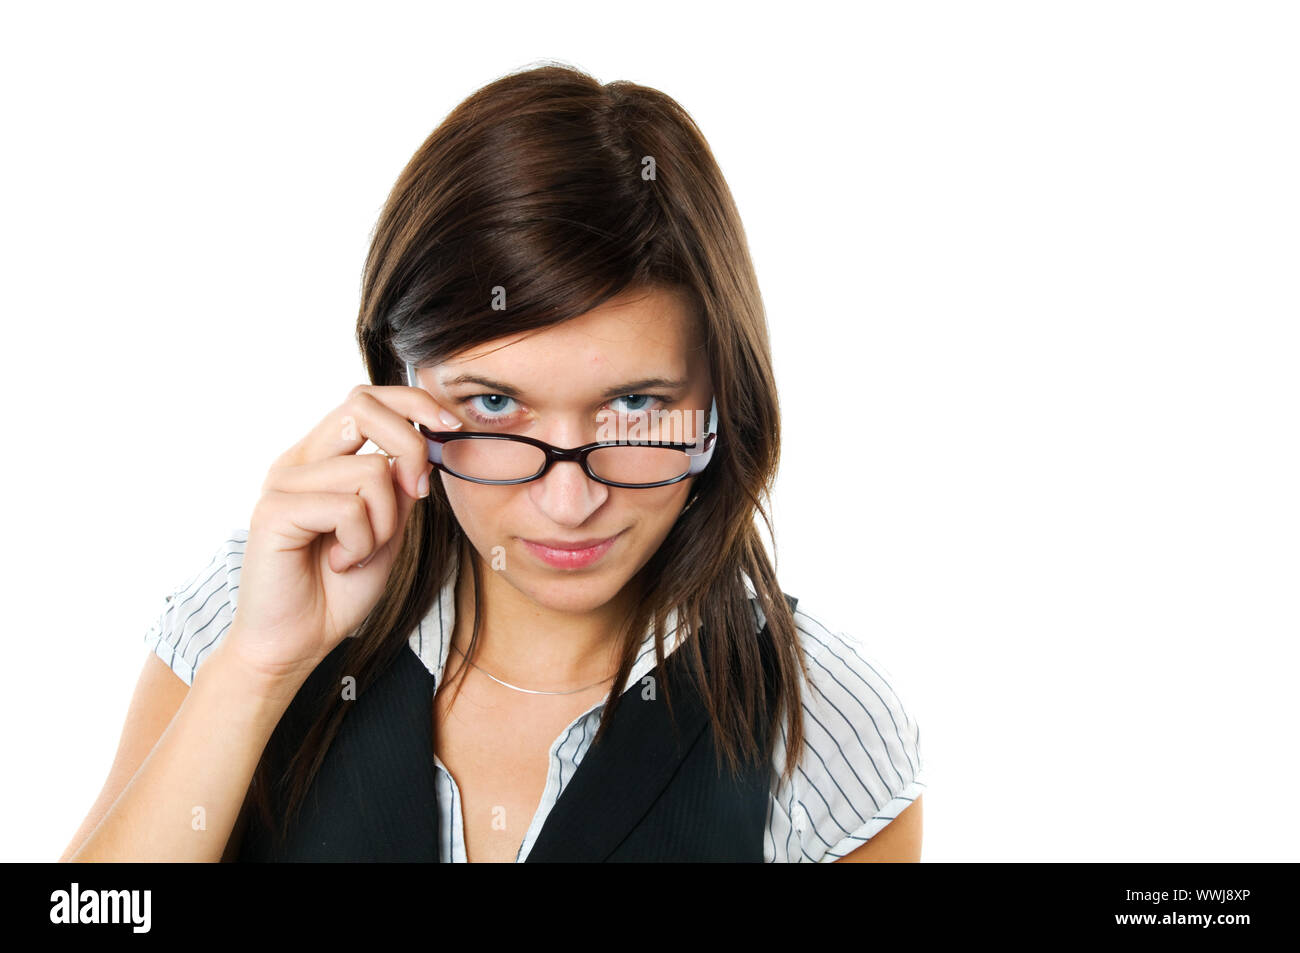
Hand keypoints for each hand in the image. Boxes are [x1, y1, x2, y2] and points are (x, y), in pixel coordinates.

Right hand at [222, 382, 461, 682]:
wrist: (297, 642)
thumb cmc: (339, 588)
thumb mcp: (386, 528)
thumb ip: (399, 486)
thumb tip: (425, 446)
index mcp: (323, 456)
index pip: (365, 397)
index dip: (412, 401)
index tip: (449, 424)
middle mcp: (299, 460)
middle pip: (362, 406)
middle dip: (410, 447)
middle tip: (415, 495)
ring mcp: (283, 482)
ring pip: (371, 470)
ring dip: (385, 522)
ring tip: (358, 553)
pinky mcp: (274, 511)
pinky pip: (348, 508)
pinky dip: (361, 543)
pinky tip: (339, 564)